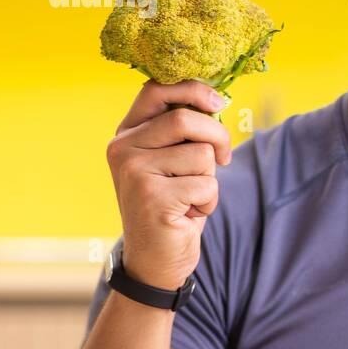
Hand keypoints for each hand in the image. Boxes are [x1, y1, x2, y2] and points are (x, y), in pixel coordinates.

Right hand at [106, 80, 232, 289]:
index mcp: (127, 134)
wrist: (155, 260)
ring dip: (210, 178)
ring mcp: (134, 173)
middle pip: (186, 118)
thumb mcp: (174, 161)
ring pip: (201, 153)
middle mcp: (123, 149)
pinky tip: (188, 215)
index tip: (219, 101)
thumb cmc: (173, 205)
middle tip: (224, 157)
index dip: (193, 89)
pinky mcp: (153, 198)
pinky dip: (209, 201)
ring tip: (190, 197)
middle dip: (218, 136)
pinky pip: (206, 184)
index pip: (156, 90)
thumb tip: (217, 98)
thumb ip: (184, 131)